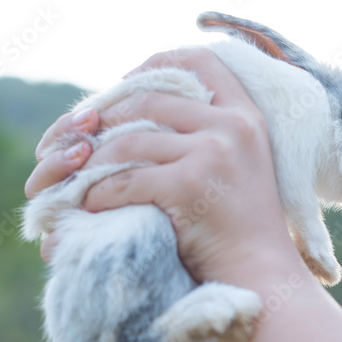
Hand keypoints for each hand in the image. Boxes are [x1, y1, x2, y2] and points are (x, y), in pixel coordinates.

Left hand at [25, 47, 305, 286]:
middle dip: (104, 116)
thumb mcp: (239, 168)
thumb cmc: (242, 233)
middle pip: (148, 96)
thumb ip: (204, 134)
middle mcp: (233, 126)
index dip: (155, 63)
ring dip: (94, 163)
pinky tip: (91, 208)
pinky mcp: (191, 184)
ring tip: (79, 181)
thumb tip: (137, 106)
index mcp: (247, 117)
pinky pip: (125, 179)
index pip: (199, 61)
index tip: (125, 84)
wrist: (263, 280)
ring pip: (128, 140)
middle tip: (79, 142)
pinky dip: (98, 195)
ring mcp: (214, 152)